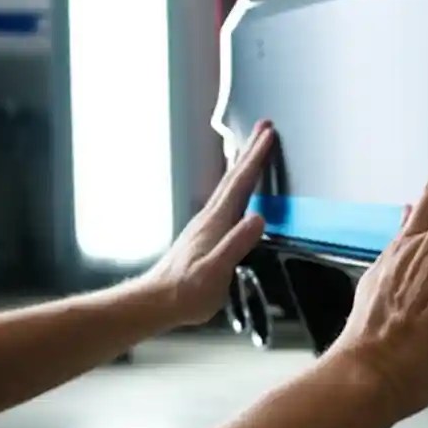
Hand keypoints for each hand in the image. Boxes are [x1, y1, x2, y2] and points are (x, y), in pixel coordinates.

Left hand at [141, 120, 275, 327]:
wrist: (157, 301)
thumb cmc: (186, 292)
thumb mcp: (215, 272)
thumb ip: (236, 244)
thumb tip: (259, 218)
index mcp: (216, 222)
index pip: (241, 184)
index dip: (256, 158)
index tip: (269, 135)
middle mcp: (211, 217)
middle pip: (234, 176)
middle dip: (251, 149)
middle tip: (264, 126)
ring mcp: (207, 223)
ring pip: (230, 185)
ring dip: (244, 163)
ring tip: (254, 148)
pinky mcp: (206, 233)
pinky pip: (227, 198)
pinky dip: (237, 184)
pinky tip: (239, 189)